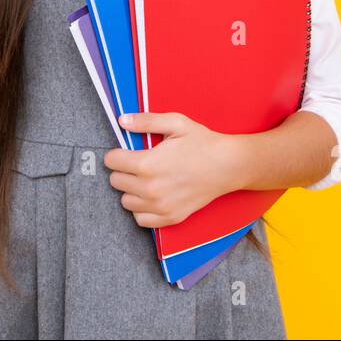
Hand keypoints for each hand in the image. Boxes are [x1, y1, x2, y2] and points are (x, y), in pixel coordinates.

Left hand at [103, 112, 245, 228]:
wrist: (228, 166)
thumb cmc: (202, 143)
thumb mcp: (176, 123)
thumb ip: (146, 121)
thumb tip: (122, 121)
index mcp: (147, 164)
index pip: (111, 162)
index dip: (117, 153)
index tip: (125, 151)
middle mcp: (150, 189)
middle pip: (115, 182)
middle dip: (123, 170)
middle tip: (138, 163)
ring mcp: (160, 207)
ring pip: (126, 201)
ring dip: (131, 190)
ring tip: (146, 179)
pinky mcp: (170, 218)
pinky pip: (140, 219)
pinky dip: (142, 209)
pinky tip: (152, 196)